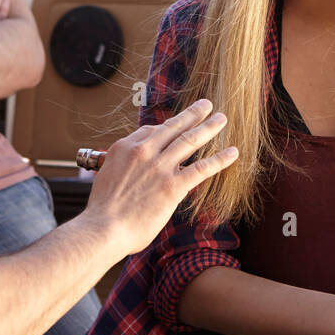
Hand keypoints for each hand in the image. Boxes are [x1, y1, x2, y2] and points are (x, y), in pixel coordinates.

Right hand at [83, 99, 239, 255]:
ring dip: (209, 127)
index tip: (178, 127)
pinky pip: (202, 168)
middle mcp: (143, 151)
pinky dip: (220, 159)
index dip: (167, 128)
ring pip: (190, 140)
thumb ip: (126, 165)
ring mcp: (159, 167)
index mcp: (124, 147)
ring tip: (222, 119)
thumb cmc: (103, 210)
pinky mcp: (172, 186)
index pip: (151, 130)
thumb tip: (142, 167)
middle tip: (207, 105)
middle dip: (193, 114)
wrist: (102, 229)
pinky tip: (232, 153)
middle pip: (174, 126)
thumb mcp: (107, 175)